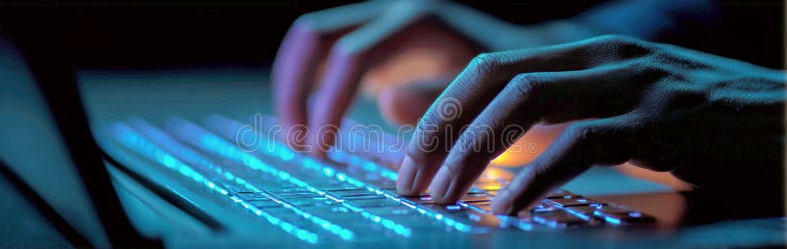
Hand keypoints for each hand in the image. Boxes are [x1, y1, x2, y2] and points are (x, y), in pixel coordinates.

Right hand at [272, 1, 573, 155]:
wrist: (528, 66)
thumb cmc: (512, 87)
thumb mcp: (485, 97)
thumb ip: (439, 99)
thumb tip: (384, 102)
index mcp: (417, 20)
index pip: (351, 56)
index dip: (328, 102)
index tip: (322, 149)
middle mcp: (392, 12)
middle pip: (313, 36)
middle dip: (295, 89)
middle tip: (298, 144)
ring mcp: (380, 24)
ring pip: (312, 41)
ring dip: (295, 87)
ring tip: (300, 139)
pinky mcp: (377, 45)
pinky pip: (327, 57)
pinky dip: (313, 88)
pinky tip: (320, 127)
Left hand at [396, 35, 785, 214]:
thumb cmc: (699, 129)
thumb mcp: (616, 117)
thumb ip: (551, 125)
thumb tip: (490, 155)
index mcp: (586, 55)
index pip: (488, 69)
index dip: (438, 113)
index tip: (409, 162)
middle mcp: (604, 58)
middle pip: (493, 79)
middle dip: (440, 130)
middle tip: (410, 183)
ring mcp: (635, 86)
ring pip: (526, 102)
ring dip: (473, 151)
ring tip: (442, 197)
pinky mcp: (666, 124)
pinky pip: (582, 144)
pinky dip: (537, 178)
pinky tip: (511, 210)